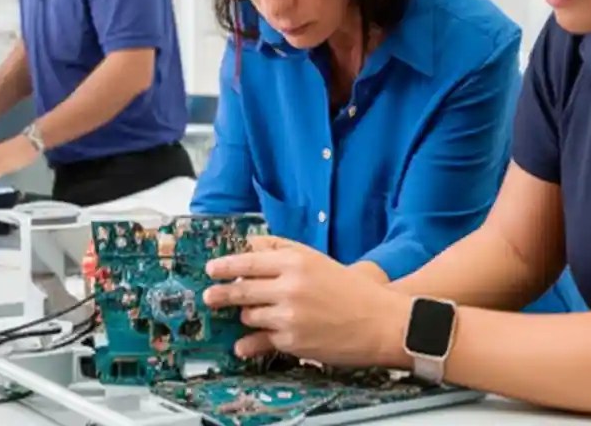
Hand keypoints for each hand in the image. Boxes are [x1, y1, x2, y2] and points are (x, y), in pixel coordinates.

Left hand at [203, 237, 409, 367]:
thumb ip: (282, 251)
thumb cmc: (352, 290)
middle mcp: (290, 287)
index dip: (225, 266)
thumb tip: (250, 246)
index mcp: (296, 262)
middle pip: (242, 289)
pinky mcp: (292, 341)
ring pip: (249, 315)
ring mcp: (289, 315)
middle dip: (221, 294)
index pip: (248, 261)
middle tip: (210, 296)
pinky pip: (261, 340)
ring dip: (247, 316)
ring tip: (255, 315)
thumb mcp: (317, 260)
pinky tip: (243, 344)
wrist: (381, 322)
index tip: (211, 269)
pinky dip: (251, 342)